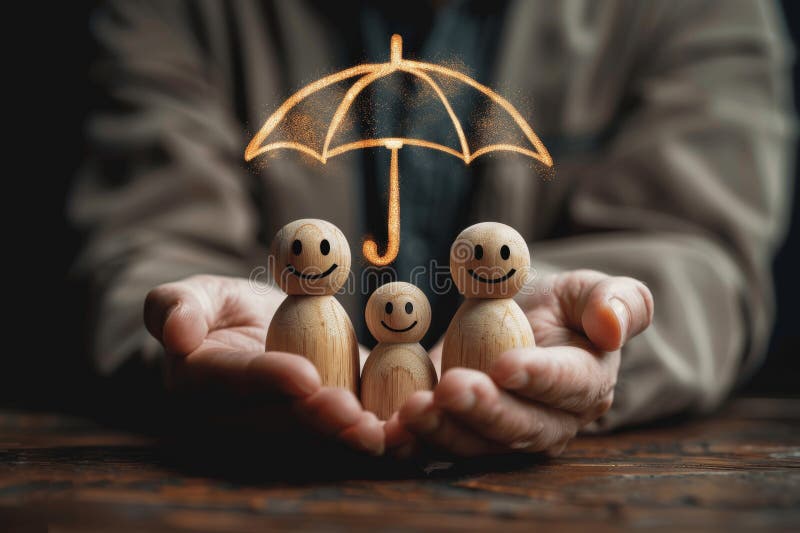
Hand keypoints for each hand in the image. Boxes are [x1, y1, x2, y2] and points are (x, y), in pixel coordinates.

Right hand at [144, 275, 383, 454]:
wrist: (262, 332)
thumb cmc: (224, 311)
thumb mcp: (200, 294)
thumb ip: (177, 304)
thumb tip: (175, 330)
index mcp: (202, 384)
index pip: (236, 381)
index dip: (269, 381)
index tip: (303, 376)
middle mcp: (239, 421)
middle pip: (282, 422)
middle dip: (318, 419)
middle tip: (352, 410)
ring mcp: (281, 432)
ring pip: (317, 440)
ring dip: (350, 438)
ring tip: (381, 430)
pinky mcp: (320, 431)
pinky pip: (347, 437)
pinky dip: (379, 438)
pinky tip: (405, 432)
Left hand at [385, 270, 653, 457]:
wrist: (514, 328)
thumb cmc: (558, 309)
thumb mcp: (589, 290)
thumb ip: (618, 301)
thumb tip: (614, 325)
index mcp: (583, 385)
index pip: (569, 387)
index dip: (539, 378)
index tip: (507, 365)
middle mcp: (543, 423)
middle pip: (517, 429)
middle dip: (483, 412)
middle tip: (451, 388)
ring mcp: (496, 436)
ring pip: (470, 445)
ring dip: (439, 431)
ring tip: (411, 409)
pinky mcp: (454, 434)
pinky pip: (428, 445)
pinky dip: (401, 439)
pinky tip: (376, 427)